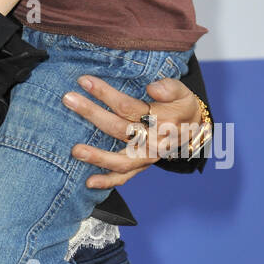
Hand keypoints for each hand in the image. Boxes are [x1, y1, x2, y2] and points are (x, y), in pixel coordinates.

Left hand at [61, 74, 205, 188]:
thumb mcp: (182, 92)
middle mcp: (153, 142)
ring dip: (97, 156)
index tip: (84, 81)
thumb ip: (169, 88)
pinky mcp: (141, 167)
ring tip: (75, 150)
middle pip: (118, 128)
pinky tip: (89, 182)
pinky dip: (107, 181)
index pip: (128, 107)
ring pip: (120, 160)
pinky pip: (124, 177)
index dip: (105, 93)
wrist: (194, 130)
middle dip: (91, 113)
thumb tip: (152, 88)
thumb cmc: (181, 106)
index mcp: (161, 121)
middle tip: (69, 99)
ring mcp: (146, 158)